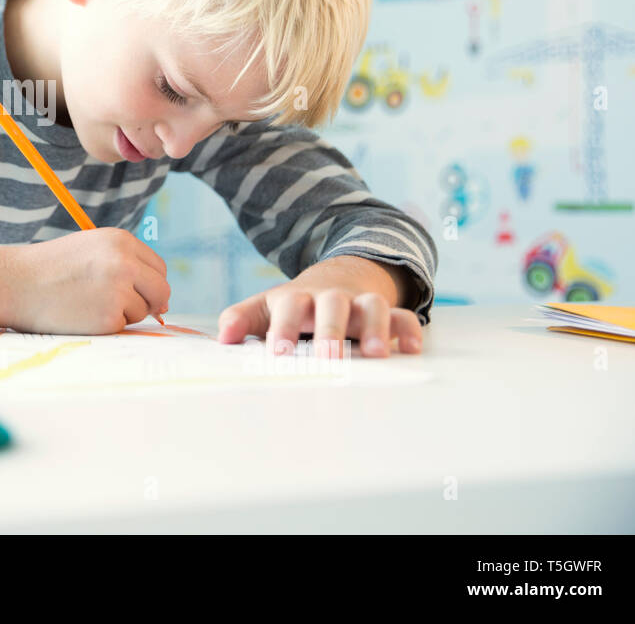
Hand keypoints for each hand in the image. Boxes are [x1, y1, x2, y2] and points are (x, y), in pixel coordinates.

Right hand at [5, 228, 169, 333]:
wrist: (15, 283)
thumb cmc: (51, 268)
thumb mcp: (91, 249)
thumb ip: (125, 264)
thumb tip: (163, 303)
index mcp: (121, 241)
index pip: (158, 267)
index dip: (150, 283)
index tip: (137, 292)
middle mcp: (124, 263)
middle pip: (161, 290)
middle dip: (149, 302)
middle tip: (122, 307)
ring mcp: (118, 291)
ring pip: (140, 311)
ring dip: (121, 313)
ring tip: (86, 303)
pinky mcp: (108, 317)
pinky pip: (121, 326)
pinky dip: (105, 325)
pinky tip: (81, 314)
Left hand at [216, 255, 422, 357]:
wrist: (337, 276)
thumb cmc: (297, 303)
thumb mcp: (267, 306)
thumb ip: (242, 319)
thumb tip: (222, 338)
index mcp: (297, 298)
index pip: (288, 308)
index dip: (284, 329)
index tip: (279, 353)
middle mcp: (331, 298)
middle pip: (332, 306)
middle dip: (330, 331)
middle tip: (328, 357)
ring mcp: (361, 303)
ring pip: (373, 305)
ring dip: (376, 327)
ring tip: (376, 354)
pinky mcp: (386, 312)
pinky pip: (403, 316)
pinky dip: (409, 330)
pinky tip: (412, 349)